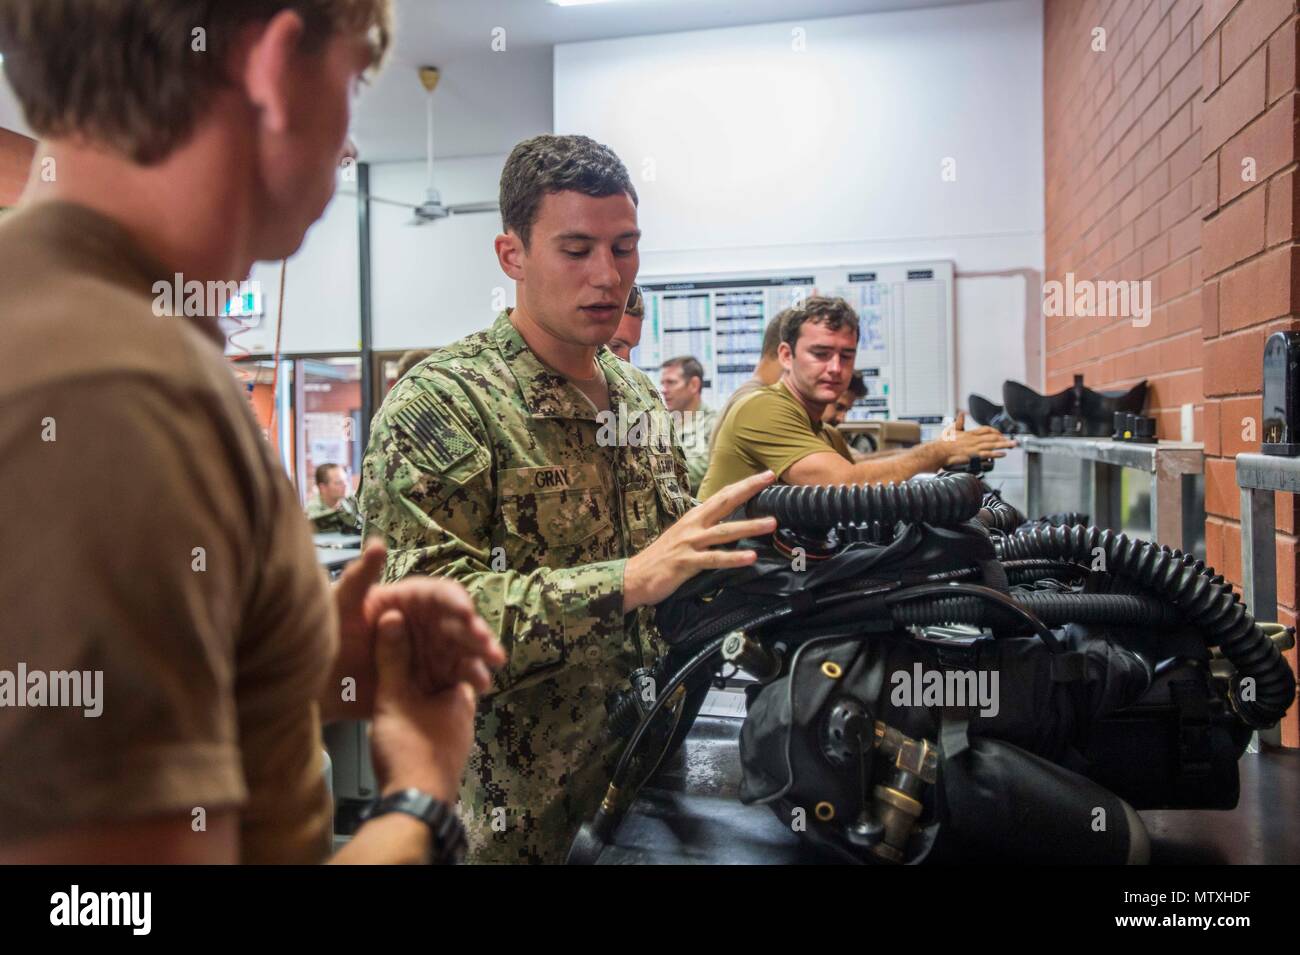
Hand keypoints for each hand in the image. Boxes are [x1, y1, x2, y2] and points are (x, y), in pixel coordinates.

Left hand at [328, 541, 504, 719]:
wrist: (321, 681)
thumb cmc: (329, 634)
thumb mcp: (341, 604)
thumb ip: (360, 577)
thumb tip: (378, 543)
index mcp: (411, 600)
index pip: (440, 595)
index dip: (455, 601)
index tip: (465, 611)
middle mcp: (428, 623)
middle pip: (460, 623)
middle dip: (476, 629)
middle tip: (485, 641)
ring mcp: (434, 652)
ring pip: (466, 648)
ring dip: (482, 652)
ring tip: (493, 661)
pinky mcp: (435, 678)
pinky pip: (459, 677)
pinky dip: (473, 678)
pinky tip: (481, 684)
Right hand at [369, 610, 477, 802]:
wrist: (415, 806)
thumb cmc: (411, 750)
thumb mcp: (395, 697)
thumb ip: (393, 657)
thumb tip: (391, 616)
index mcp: (461, 693)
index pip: (454, 655)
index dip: (433, 641)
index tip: (413, 631)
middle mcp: (465, 713)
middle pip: (444, 677)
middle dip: (424, 666)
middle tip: (398, 656)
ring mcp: (456, 736)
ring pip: (437, 702)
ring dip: (419, 692)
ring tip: (394, 686)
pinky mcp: (443, 753)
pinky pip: (431, 721)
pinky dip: (417, 712)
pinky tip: (399, 715)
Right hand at [622, 470, 778, 611]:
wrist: (634, 576)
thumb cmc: (661, 558)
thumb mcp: (683, 536)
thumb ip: (703, 529)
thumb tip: (725, 525)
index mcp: (693, 517)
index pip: (722, 495)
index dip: (743, 485)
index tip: (765, 475)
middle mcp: (693, 526)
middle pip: (724, 502)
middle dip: (748, 490)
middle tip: (770, 478)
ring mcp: (690, 543)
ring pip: (725, 532)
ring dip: (749, 526)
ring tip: (771, 523)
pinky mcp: (687, 562)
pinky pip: (714, 559)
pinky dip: (734, 558)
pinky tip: (751, 557)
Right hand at [937, 416, 1016, 465]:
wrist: (938, 451)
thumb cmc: (942, 442)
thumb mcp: (951, 429)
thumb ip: (958, 422)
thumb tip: (961, 414)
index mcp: (969, 433)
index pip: (986, 430)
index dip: (995, 432)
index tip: (1000, 434)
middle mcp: (973, 439)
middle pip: (992, 437)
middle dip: (1004, 438)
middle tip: (1013, 440)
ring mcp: (974, 447)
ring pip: (992, 445)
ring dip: (1004, 445)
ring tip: (1013, 445)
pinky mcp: (972, 455)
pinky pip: (987, 454)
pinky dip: (996, 454)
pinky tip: (1003, 453)